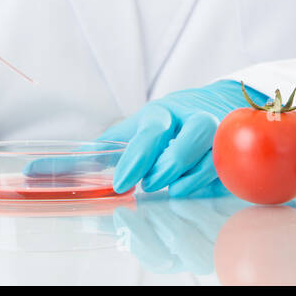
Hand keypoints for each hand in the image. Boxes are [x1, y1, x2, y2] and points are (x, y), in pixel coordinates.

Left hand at [101, 81, 265, 196]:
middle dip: (172, 163)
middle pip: (196, 133)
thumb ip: (104, 148)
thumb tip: (59, 166)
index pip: (152, 131)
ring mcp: (222, 135)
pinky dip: (213, 186)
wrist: (216, 103)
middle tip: (150, 185)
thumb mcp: (137, 126)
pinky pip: (231, 171)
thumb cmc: (169, 122)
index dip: (137, 159)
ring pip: (217, 154)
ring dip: (193, 178)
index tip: (122, 184)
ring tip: (174, 191)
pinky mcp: (237, 152)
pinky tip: (195, 192)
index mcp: (165, 113)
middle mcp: (197, 118)